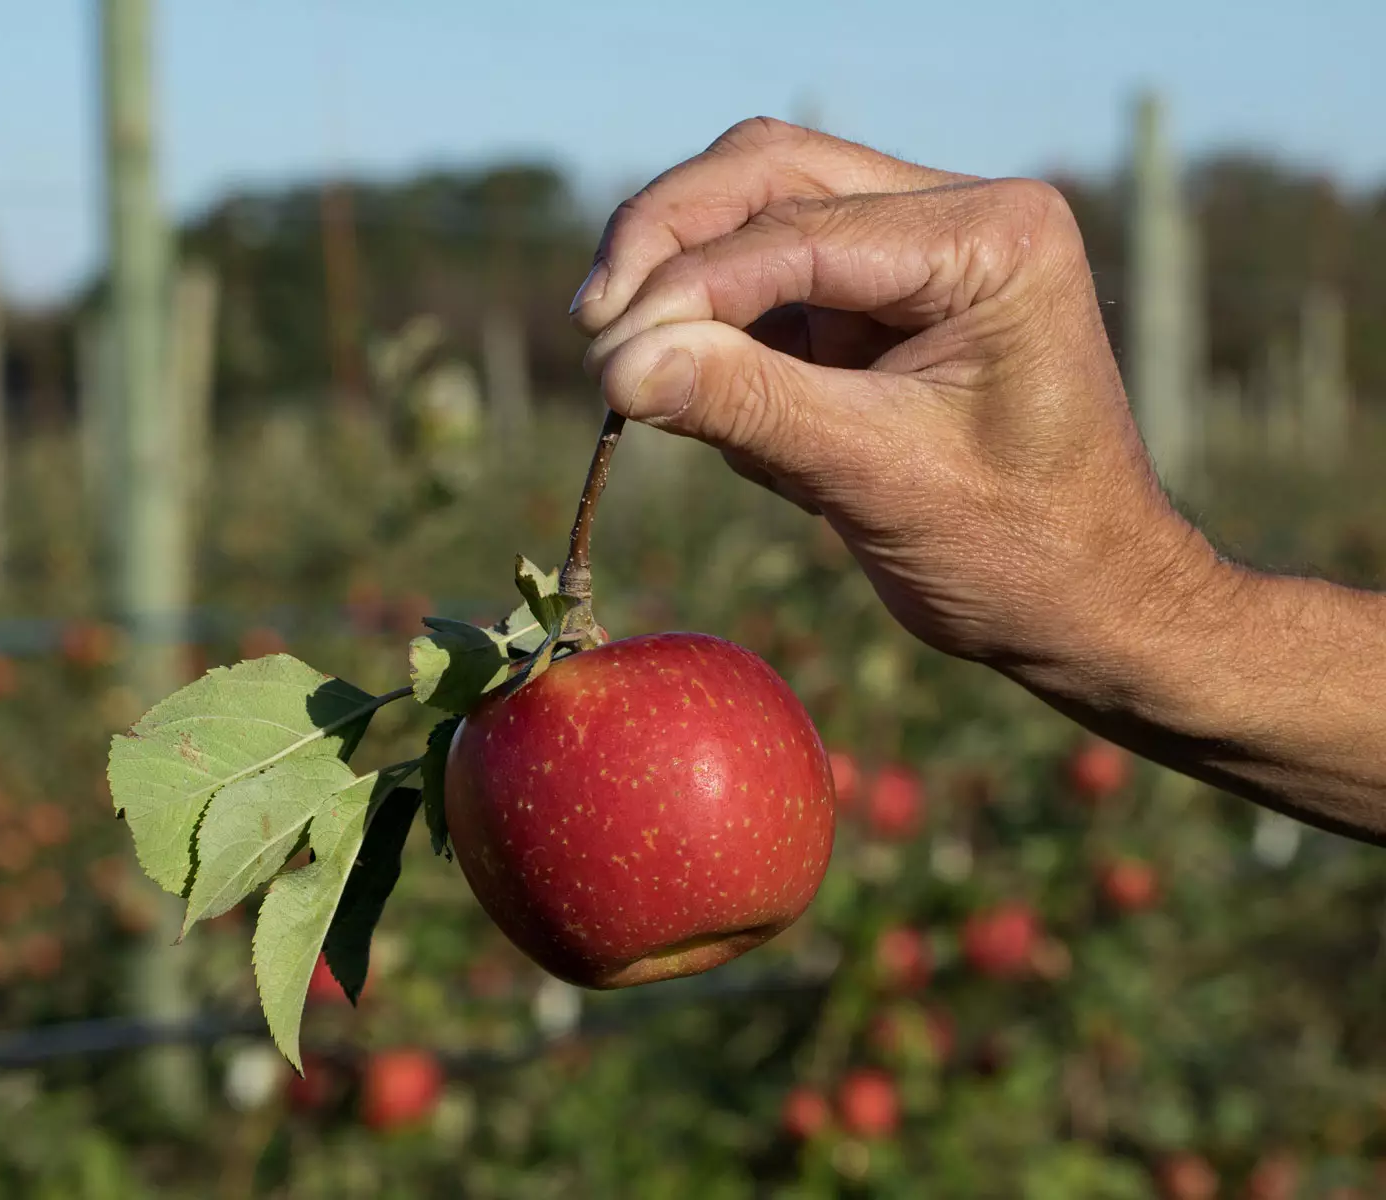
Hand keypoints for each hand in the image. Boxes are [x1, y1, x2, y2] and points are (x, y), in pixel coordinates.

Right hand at [573, 117, 1211, 672]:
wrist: (1086, 602)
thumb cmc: (1021, 550)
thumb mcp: (878, 478)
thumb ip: (749, 406)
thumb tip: (617, 366)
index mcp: (992, 237)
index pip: (802, 229)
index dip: (689, 285)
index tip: (604, 353)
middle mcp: (955, 216)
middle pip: (768, 177)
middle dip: (668, 246)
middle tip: (592, 326)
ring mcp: (912, 252)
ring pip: (755, 216)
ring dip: (687, 289)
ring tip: (641, 379)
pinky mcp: (874, 301)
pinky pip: (765, 288)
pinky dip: (722, 340)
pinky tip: (723, 413)